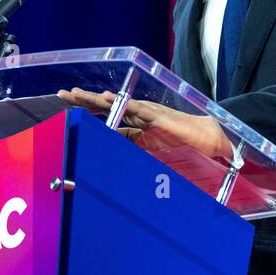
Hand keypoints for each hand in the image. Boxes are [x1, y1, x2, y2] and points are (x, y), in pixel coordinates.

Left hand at [55, 88, 234, 159]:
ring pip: (117, 104)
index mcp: (138, 127)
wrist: (212, 141)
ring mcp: (148, 115)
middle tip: (63, 94)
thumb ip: (140, 161)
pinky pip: (138, 109)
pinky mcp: (159, 117)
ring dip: (96, 99)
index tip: (68, 109)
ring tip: (76, 94)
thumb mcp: (157, 157)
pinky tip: (107, 97)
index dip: (88, 113)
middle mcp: (139, 117)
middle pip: (107, 107)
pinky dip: (123, 104)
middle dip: (84, 101)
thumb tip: (121, 180)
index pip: (108, 118)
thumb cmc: (188, 148)